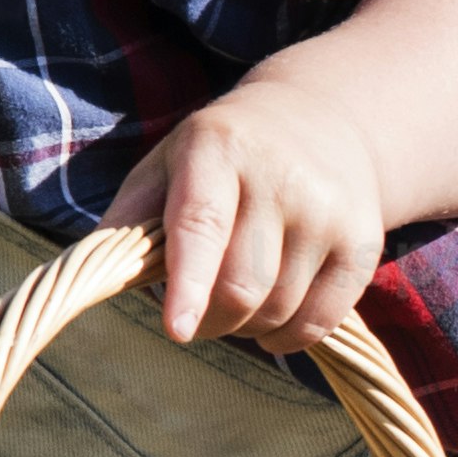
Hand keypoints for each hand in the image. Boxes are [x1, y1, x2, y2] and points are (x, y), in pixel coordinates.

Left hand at [101, 84, 398, 352]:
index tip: (177, 329)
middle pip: (240, 288)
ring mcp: (328, 211)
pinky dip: (286, 337)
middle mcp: (281, 177)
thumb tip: (95, 275)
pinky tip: (271, 317)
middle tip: (193, 313)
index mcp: (218, 149)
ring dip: (244, 327)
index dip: (188, 283)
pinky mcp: (362, 243)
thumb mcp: (167, 162)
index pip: (202, 225)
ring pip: (277, 311)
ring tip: (235, 299)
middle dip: (206, 319)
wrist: (324, 119)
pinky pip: (319, 322)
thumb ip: (128, 216)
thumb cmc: (223, 153)